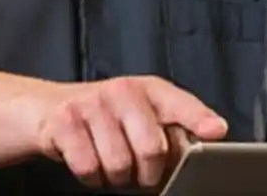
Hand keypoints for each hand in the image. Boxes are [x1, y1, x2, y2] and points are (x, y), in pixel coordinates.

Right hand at [31, 76, 226, 189]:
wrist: (50, 109)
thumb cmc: (108, 116)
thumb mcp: (143, 114)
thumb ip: (173, 127)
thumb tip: (206, 140)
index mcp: (150, 89)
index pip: (180, 104)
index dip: (199, 119)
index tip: (217, 131)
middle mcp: (123, 91)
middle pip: (152, 148)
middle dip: (148, 173)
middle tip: (141, 173)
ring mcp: (91, 105)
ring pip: (119, 165)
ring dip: (117, 177)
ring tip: (113, 165)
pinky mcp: (64, 123)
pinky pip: (88, 168)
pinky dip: (92, 177)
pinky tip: (91, 162)